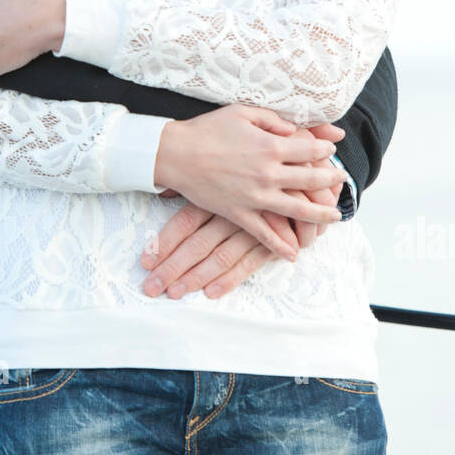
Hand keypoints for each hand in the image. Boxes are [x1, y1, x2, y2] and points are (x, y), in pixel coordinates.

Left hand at [140, 182, 343, 301]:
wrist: (309, 164)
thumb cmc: (263, 160)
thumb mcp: (230, 165)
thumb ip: (205, 176)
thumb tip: (163, 190)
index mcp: (218, 195)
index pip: (184, 222)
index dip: (164, 242)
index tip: (145, 261)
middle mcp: (229, 213)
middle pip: (194, 245)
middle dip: (170, 268)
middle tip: (150, 288)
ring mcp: (249, 229)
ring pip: (216, 258)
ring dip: (193, 278)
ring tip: (172, 294)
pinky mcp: (268, 241)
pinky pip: (245, 264)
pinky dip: (228, 279)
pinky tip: (210, 293)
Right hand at [153, 105, 348, 256]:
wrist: (176, 153)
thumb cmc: (208, 129)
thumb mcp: (243, 113)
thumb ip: (274, 120)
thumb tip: (298, 129)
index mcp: (271, 146)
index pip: (311, 149)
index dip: (325, 148)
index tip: (330, 148)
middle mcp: (268, 173)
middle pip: (312, 180)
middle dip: (331, 180)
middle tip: (341, 180)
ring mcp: (255, 196)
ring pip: (298, 210)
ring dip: (321, 215)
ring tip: (335, 217)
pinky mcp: (240, 213)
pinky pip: (265, 234)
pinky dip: (281, 245)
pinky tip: (295, 253)